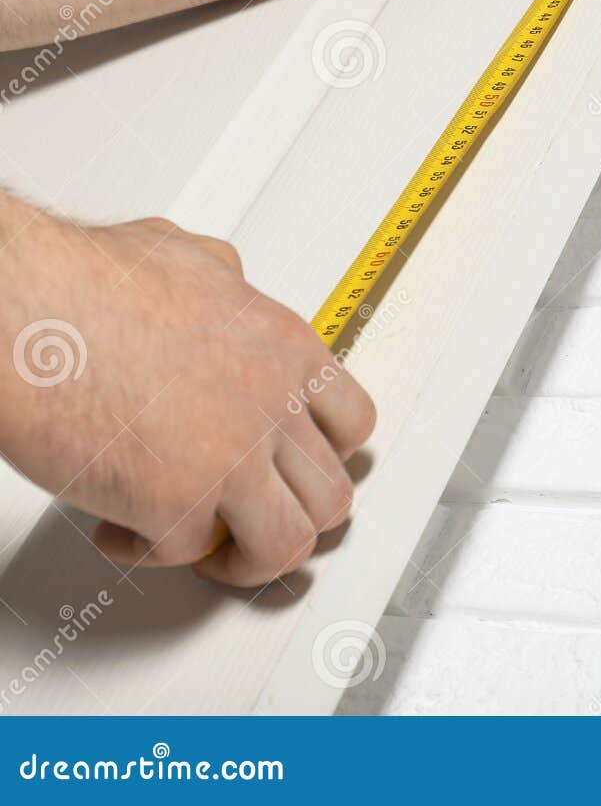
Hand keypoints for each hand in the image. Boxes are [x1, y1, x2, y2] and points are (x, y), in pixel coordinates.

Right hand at [0, 204, 375, 586]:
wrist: (25, 310)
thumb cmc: (81, 282)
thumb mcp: (188, 257)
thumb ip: (227, 280)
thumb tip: (229, 283)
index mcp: (284, 350)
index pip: (353, 424)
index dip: (326, 458)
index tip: (299, 473)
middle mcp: (272, 404)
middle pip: (331, 495)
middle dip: (290, 518)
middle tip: (253, 520)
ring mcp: (233, 457)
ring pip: (287, 543)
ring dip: (246, 557)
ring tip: (207, 546)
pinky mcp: (177, 501)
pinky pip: (188, 554)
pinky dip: (152, 552)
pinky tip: (122, 528)